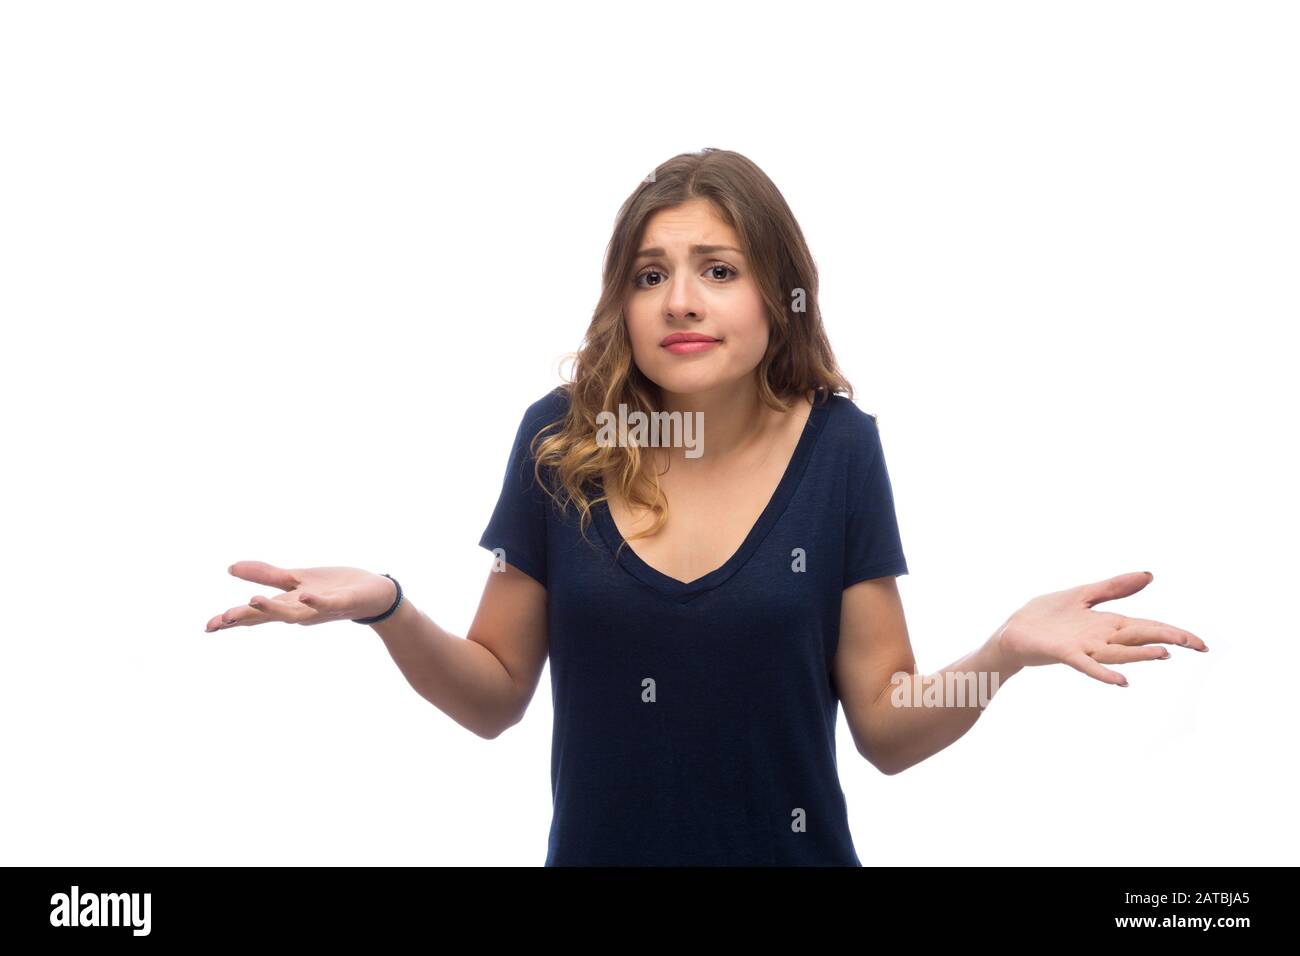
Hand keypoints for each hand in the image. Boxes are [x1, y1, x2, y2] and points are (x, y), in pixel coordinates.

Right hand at [204, 561, 397, 630]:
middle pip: (268, 616)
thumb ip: (265, 575)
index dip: (231, 620)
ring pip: (293, 613)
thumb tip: (231, 567)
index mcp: (287, 605)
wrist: (374, 595)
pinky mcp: (341, 602)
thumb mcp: (295, 579)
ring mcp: (320, 609)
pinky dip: (316, 603)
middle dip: (244, 618)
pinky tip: (305, 597)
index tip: (208, 627)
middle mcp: (299, 611)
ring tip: (252, 601)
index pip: (254, 614)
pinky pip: (327, 604)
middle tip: (220, 621)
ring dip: (274, 609)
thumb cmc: (334, 588)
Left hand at [993, 571, 1207, 686]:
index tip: (1202, 644)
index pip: (1148, 627)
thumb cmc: (1047, 616)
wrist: (1013, 631)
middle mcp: (1101, 638)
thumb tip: (1149, 575)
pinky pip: (1086, 664)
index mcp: (1108, 624)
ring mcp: (1084, 647)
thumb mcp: (1084, 594)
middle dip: (1168, 640)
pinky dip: (1103, 672)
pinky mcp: (1064, 652)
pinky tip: (1121, 681)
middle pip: (1140, 639)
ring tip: (1164, 654)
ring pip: (1118, 652)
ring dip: (1140, 655)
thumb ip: (1115, 587)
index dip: (1175, 633)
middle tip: (1199, 646)